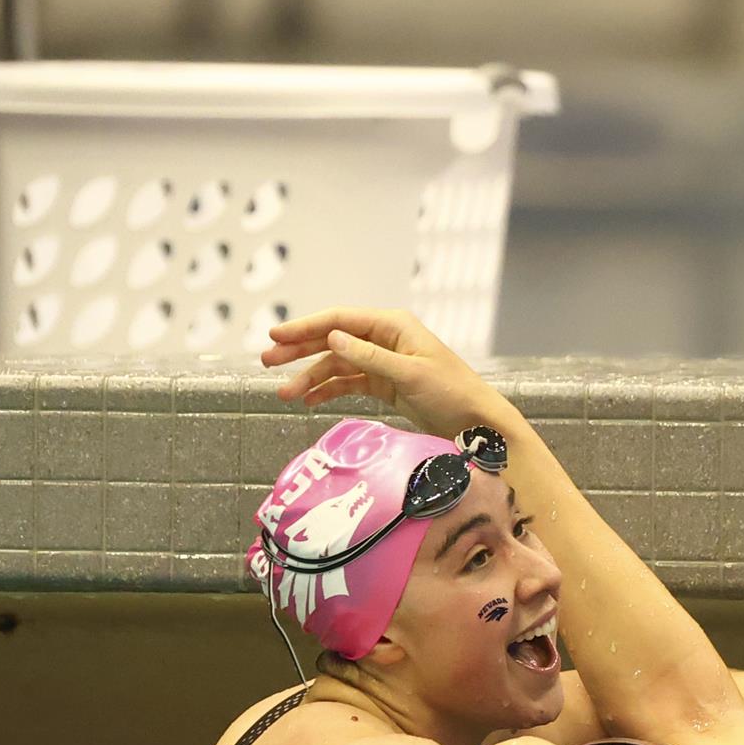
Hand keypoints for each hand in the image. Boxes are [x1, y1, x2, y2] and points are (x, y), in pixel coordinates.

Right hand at [262, 307, 515, 439]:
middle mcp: (385, 339)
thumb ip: (370, 356)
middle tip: (266, 361)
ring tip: (283, 394)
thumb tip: (333, 337)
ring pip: (337, 365)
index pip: (340, 321)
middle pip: (332, 340)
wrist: (477, 423)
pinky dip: (328, 391)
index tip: (276, 336)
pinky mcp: (385, 385)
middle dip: (299, 351)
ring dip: (310, 378)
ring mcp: (384, 362)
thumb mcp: (410, 374)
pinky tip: (307, 401)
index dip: (305, 327)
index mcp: (393, 326)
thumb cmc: (452, 393)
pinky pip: (349, 383)